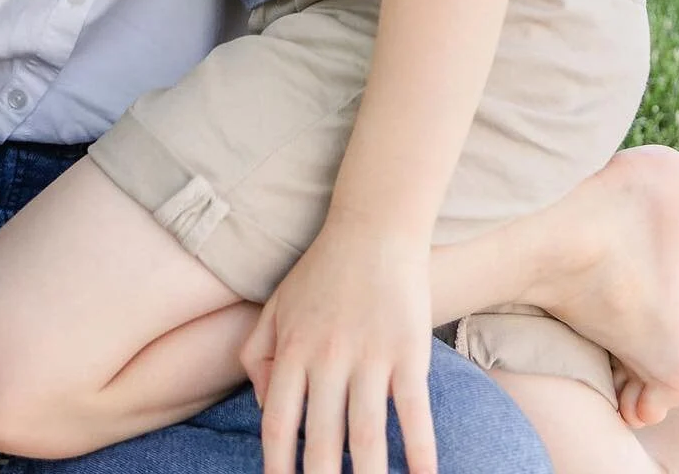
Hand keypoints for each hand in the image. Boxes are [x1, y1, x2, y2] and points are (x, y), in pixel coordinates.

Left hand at [241, 225, 434, 473]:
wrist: (373, 227)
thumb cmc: (322, 270)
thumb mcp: (276, 304)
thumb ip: (257, 351)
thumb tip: (260, 405)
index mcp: (293, 348)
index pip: (278, 420)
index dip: (277, 464)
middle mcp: (328, 357)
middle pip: (322, 439)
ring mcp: (370, 355)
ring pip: (367, 434)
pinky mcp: (408, 350)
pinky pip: (413, 410)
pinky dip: (420, 449)